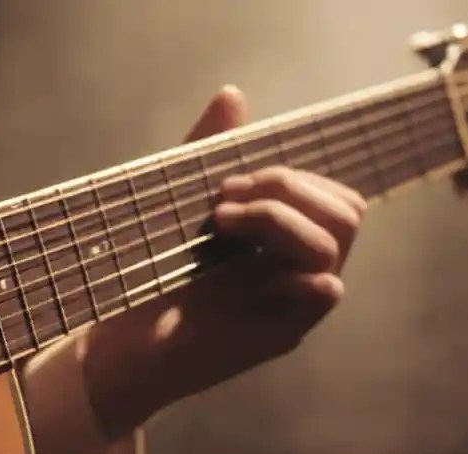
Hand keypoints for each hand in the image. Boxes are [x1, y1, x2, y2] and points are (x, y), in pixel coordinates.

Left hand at [83, 85, 365, 435]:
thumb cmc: (149, 275)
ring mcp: (293, 305)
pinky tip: (244, 266)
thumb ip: (208, 152)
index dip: (291, 176)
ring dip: (278, 219)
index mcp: (286, 242)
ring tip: (220, 222)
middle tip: (224, 200)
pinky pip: (323, 292)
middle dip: (288, 188)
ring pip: (333, 245)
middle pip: (348, 212)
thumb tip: (233, 95)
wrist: (119, 343)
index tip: (228, 182)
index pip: (334, 196)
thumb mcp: (178, 203)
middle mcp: (299, 272)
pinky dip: (296, 272)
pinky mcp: (278, 335)